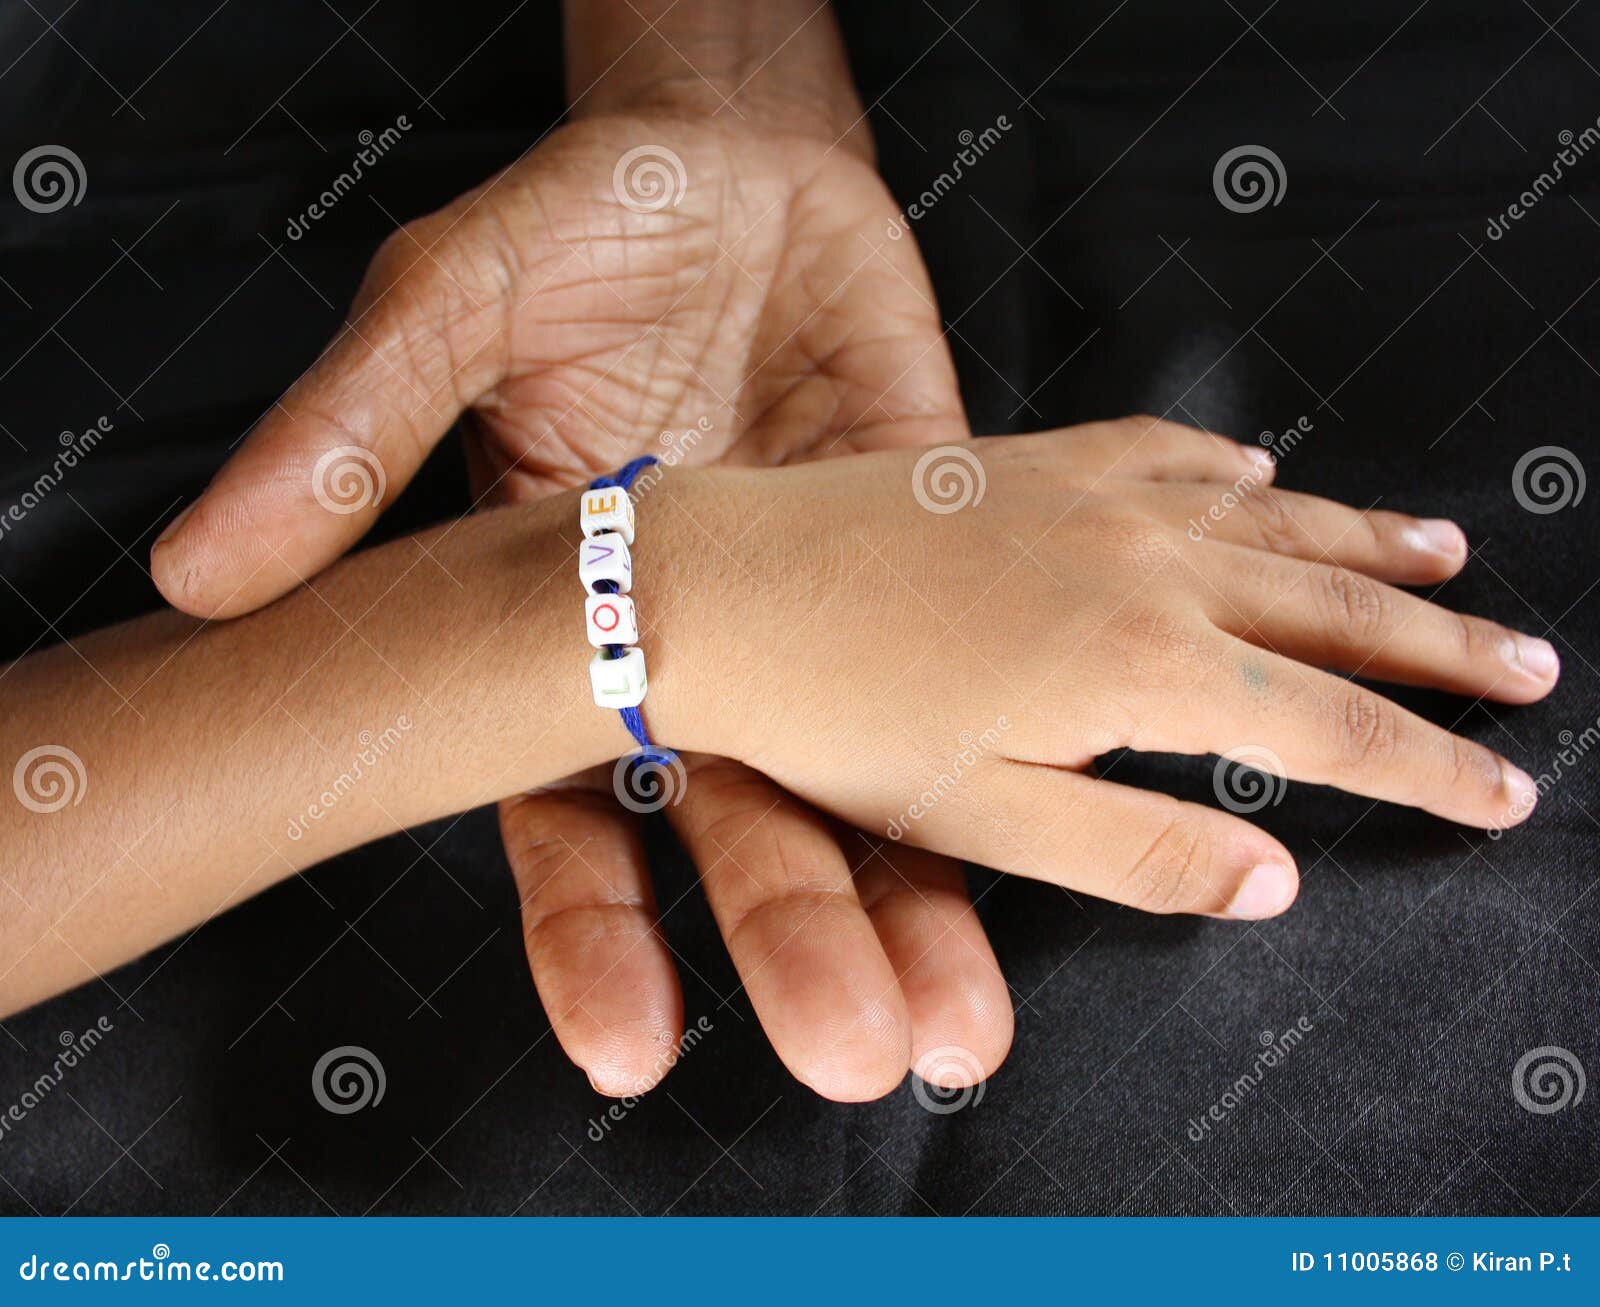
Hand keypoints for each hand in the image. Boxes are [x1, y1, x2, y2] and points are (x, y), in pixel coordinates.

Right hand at [146, 105, 1024, 1100]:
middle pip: (738, 826)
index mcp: (564, 627)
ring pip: (867, 788)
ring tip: (963, 1014)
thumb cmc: (581, 225)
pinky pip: (980, 683)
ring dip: (917, 899)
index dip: (586, 928)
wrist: (737, 159)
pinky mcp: (931, 570)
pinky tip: (1087, 838)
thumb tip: (202, 572)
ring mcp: (824, 622)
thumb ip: (353, 429)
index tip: (625, 1040)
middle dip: (795, 935)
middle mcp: (697, 654)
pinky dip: (1029, 759)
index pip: (561, 811)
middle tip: (858, 1044)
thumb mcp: (456, 299)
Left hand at [646, 423, 1555, 918]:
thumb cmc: (838, 722)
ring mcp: (1094, 497)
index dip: (1430, 764)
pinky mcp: (1034, 457)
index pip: (1331, 727)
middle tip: (1530, 666)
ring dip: (1366, 544)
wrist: (725, 590)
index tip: (1505, 786)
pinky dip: (1234, 467)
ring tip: (1447, 554)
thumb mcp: (988, 820)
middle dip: (1441, 646)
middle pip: (1333, 611)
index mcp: (1146, 671)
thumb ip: (1138, 852)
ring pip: (1272, 520)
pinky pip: (1167, 448)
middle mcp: (1146, 567)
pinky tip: (1264, 470)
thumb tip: (1273, 878)